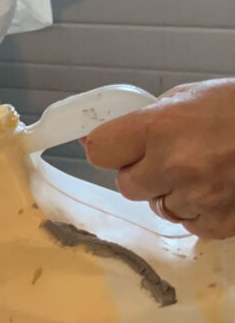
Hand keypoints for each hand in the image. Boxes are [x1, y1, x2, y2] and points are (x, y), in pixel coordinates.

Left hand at [83, 80, 234, 238]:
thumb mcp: (189, 98)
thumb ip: (145, 120)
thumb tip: (103, 138)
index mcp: (160, 127)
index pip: (100, 151)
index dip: (109, 150)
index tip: (118, 148)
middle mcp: (174, 165)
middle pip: (127, 185)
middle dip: (144, 173)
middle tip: (171, 157)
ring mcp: (197, 197)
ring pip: (160, 207)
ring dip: (175, 192)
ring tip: (206, 168)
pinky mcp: (218, 222)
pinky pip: (190, 224)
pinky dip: (201, 210)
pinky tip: (221, 187)